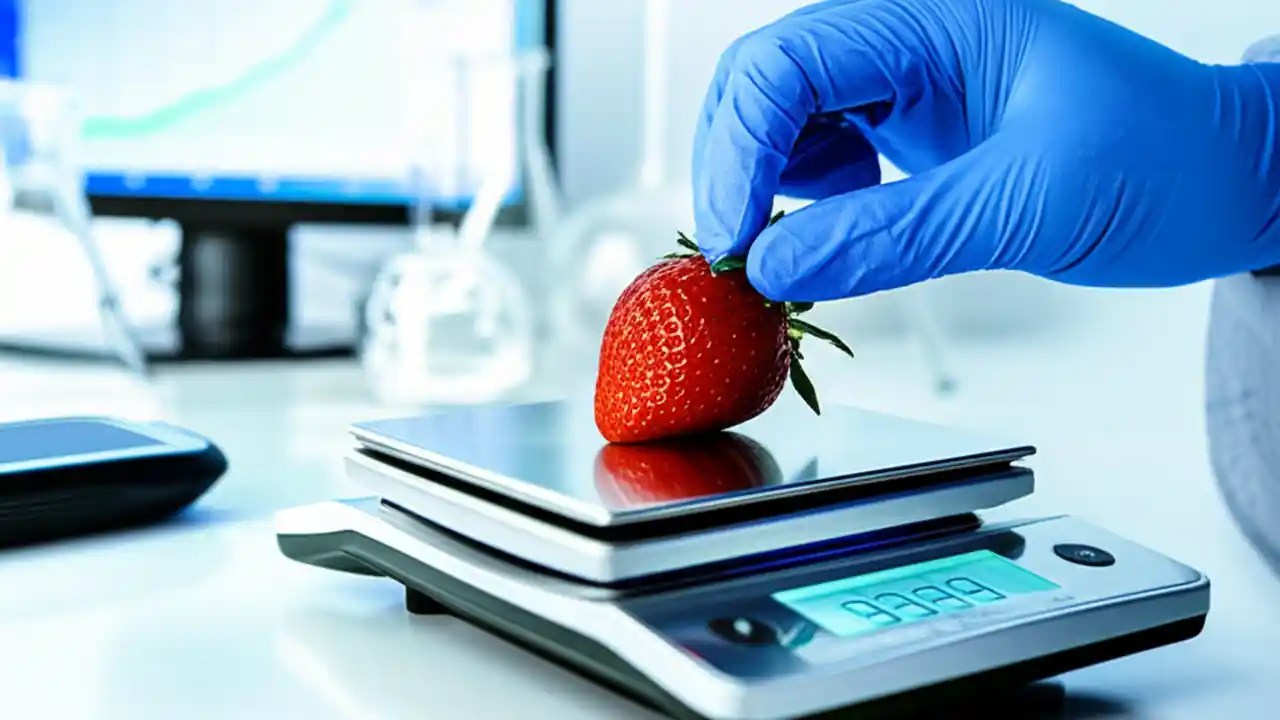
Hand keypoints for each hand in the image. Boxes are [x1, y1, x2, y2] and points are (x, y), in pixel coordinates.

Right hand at [692, 0, 1279, 300]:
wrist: (1227, 182)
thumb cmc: (1166, 160)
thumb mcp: (1029, 202)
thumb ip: (894, 236)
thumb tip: (777, 267)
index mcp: (937, 21)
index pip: (789, 63)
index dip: (741, 148)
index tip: (734, 234)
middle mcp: (909, 39)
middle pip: (766, 82)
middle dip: (736, 167)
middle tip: (737, 252)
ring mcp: (906, 81)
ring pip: (784, 119)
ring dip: (764, 184)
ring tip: (789, 244)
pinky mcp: (909, 127)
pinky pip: (821, 153)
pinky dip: (803, 198)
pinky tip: (833, 226)